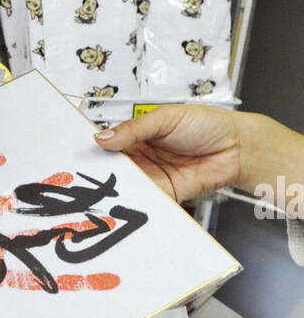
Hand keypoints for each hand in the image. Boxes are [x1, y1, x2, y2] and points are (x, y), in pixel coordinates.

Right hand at [94, 104, 243, 202]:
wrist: (236, 146)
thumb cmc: (208, 125)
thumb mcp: (166, 118)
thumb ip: (134, 128)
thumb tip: (104, 136)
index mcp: (139, 135)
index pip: (110, 143)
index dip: (96, 148)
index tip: (81, 153)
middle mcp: (143, 157)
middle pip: (114, 167)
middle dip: (102, 171)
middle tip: (88, 172)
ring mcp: (152, 176)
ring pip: (126, 185)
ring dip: (117, 187)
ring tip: (105, 186)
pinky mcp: (164, 194)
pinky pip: (145, 199)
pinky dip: (136, 200)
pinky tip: (127, 197)